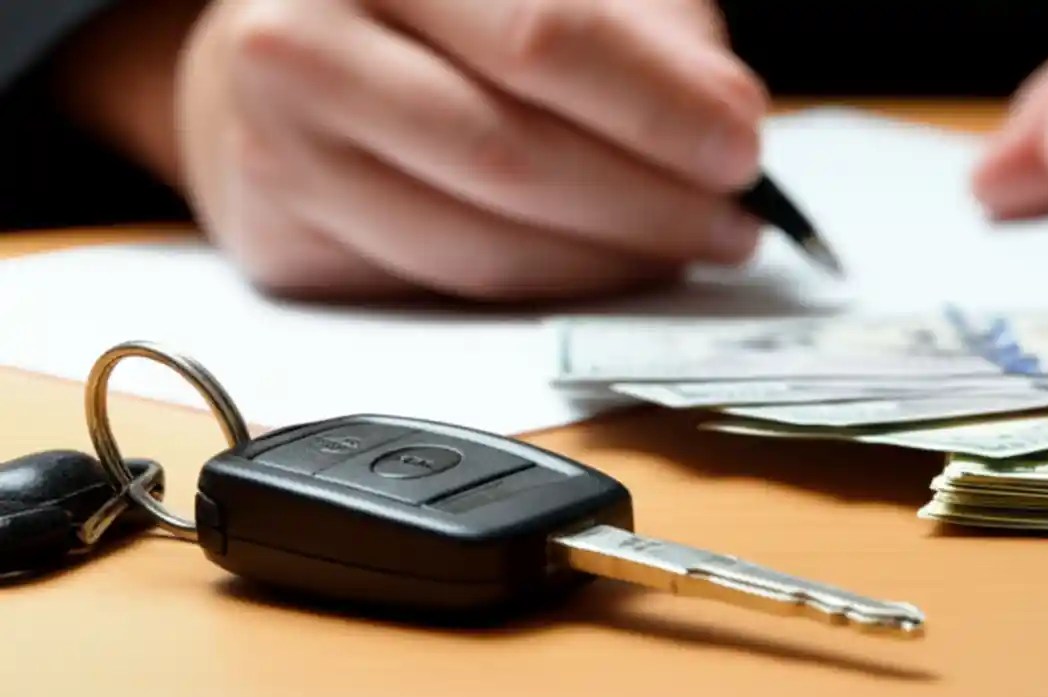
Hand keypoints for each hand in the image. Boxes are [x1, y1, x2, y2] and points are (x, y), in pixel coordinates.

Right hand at [177, 0, 767, 300]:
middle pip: (513, 154)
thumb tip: (728, 118)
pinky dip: (543, 289)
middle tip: (729, 225)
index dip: (657, 105)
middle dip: (647, 204)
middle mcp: (305, 38)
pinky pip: (443, 287)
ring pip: (480, 242)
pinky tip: (595, 267)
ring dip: (606, 263)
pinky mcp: (278, 234)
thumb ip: (636, 31)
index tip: (740, 151)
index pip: (544, 35)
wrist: (283, 57)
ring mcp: (278, 144)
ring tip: (678, 247)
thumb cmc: (433, 13)